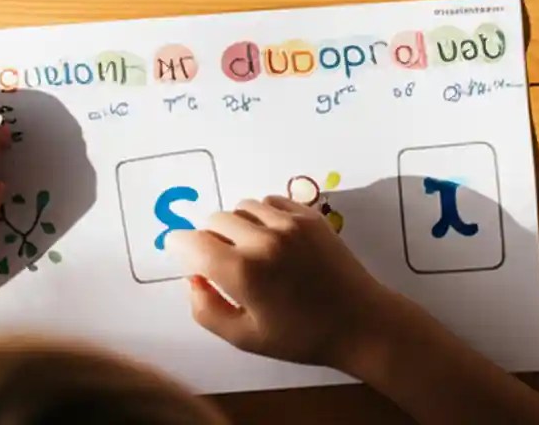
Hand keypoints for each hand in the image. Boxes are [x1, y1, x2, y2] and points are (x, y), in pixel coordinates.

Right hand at [169, 196, 399, 368]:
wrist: (359, 322)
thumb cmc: (300, 337)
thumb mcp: (244, 338)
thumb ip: (207, 309)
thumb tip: (192, 279)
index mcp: (243, 272)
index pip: (193, 243)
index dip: (179, 245)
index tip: (178, 250)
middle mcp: (262, 240)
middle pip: (214, 220)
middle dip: (209, 238)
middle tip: (220, 261)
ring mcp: (288, 223)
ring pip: (242, 207)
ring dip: (235, 224)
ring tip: (248, 248)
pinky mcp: (309, 216)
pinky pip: (269, 201)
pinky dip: (261, 215)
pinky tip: (270, 237)